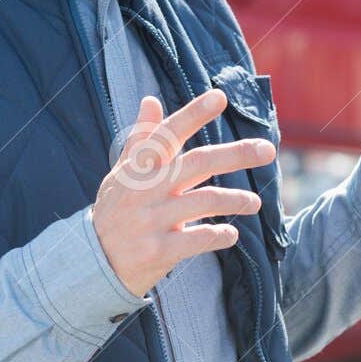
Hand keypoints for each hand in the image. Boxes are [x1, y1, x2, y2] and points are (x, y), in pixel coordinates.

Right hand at [93, 89, 272, 295]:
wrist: (93, 264)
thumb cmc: (115, 211)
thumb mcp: (122, 174)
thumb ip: (142, 139)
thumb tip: (150, 100)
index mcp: (137, 168)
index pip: (167, 134)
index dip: (193, 114)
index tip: (219, 96)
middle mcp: (145, 190)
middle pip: (197, 163)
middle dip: (236, 154)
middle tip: (267, 149)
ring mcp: (151, 221)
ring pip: (205, 201)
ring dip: (236, 200)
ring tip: (255, 203)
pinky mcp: (158, 251)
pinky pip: (199, 239)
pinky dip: (220, 236)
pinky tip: (231, 234)